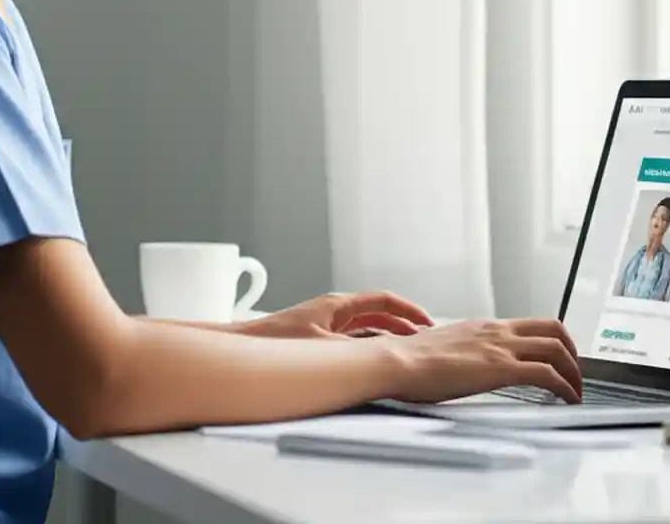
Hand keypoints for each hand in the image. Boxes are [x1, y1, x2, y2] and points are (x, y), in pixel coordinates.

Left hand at [240, 291, 434, 339]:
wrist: (240, 348)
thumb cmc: (275, 343)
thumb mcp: (324, 349)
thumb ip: (357, 352)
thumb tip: (387, 354)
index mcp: (338, 306)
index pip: (383, 301)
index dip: (408, 311)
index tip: (428, 324)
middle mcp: (333, 312)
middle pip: (377, 316)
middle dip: (402, 327)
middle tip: (425, 343)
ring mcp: (325, 327)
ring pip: (365, 331)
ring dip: (386, 340)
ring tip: (406, 355)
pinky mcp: (316, 342)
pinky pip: (351, 344)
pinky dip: (367, 351)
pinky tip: (374, 366)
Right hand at [384, 318, 582, 403]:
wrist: (397, 361)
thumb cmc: (409, 360)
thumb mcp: (443, 348)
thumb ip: (461, 353)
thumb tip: (460, 365)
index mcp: (483, 326)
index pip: (530, 324)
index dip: (552, 339)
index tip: (558, 356)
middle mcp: (497, 330)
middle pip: (553, 329)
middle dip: (572, 351)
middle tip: (575, 372)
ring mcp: (500, 347)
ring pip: (557, 348)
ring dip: (574, 371)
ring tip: (575, 391)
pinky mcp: (501, 368)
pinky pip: (547, 375)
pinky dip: (565, 387)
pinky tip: (568, 400)